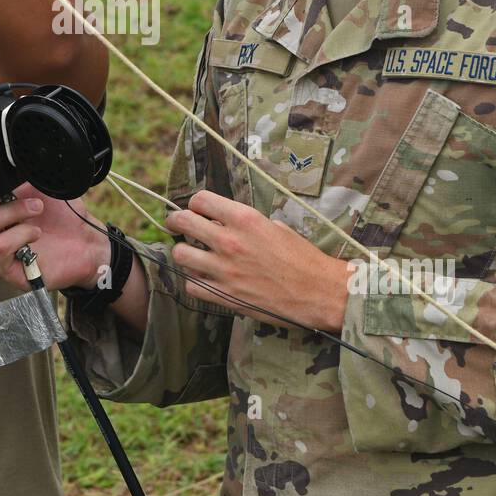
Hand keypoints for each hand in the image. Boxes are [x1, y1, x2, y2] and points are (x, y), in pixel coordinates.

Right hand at [0, 164, 109, 293]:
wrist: (85, 241)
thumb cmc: (59, 214)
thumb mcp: (38, 185)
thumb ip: (18, 173)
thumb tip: (8, 152)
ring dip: (11, 210)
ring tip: (36, 207)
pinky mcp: (8, 269)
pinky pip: (1, 247)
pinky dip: (20, 233)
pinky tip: (36, 230)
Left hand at [164, 189, 351, 331]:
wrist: (319, 292)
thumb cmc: (303, 258)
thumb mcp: (276, 227)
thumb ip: (247, 223)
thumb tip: (227, 222)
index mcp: (244, 219)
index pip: (201, 200)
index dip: (195, 204)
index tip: (195, 210)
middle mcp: (230, 241)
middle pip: (182, 222)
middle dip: (176, 221)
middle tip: (177, 225)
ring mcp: (224, 270)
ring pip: (180, 254)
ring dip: (184, 253)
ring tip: (192, 255)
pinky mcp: (225, 295)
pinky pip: (192, 285)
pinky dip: (195, 281)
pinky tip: (205, 279)